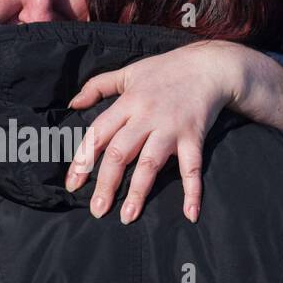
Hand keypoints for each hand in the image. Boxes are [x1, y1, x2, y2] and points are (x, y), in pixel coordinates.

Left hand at [65, 40, 236, 223]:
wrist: (210, 65)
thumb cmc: (165, 70)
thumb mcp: (128, 72)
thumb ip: (98, 86)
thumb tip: (72, 104)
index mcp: (128, 103)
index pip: (99, 134)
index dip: (83, 159)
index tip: (73, 184)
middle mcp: (147, 117)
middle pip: (121, 153)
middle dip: (106, 183)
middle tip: (96, 211)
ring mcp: (171, 128)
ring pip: (150, 163)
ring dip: (139, 192)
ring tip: (127, 216)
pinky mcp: (194, 137)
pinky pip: (193, 167)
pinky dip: (193, 191)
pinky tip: (190, 213)